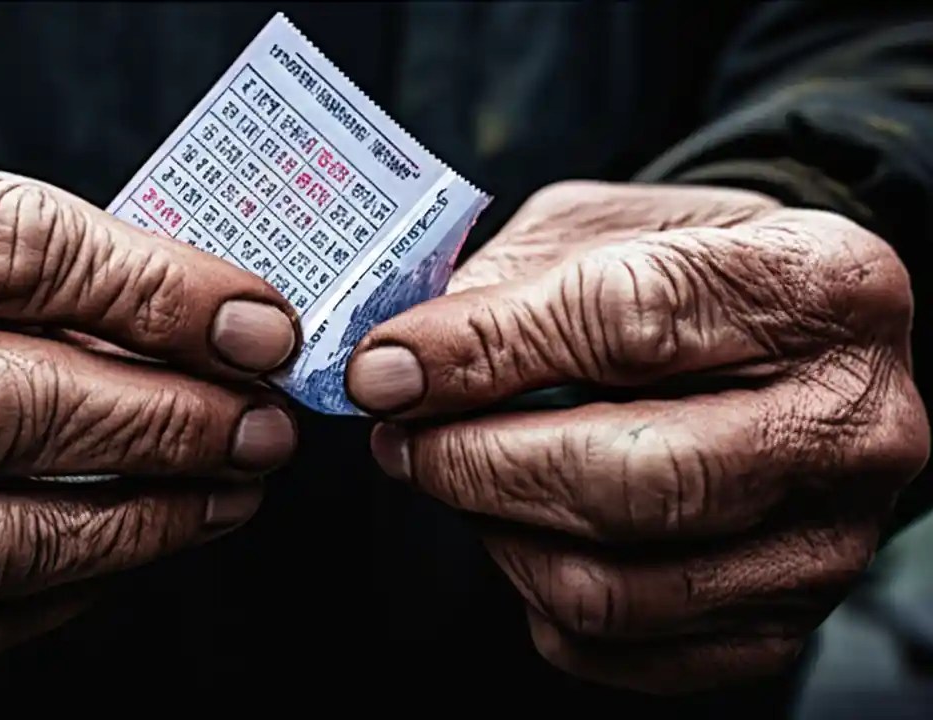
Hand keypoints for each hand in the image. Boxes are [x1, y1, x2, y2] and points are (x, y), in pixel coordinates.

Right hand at [0, 149, 299, 660]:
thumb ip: (92, 265)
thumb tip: (243, 339)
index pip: (8, 254)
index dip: (155, 297)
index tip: (260, 332)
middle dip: (163, 424)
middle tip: (262, 426)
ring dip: (142, 521)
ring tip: (231, 489)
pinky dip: (83, 584)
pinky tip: (148, 536)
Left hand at [345, 181, 929, 692]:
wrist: (794, 348)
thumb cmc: (692, 274)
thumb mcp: (607, 228)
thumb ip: (507, 285)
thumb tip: (397, 370)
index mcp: (815, 287)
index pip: (629, 323)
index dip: (483, 353)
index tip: (383, 371)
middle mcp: (846, 424)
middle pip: (632, 479)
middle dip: (476, 462)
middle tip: (400, 436)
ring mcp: (823, 541)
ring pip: (614, 589)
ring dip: (494, 533)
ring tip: (455, 476)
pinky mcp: (779, 620)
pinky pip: (618, 645)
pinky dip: (533, 594)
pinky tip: (520, 528)